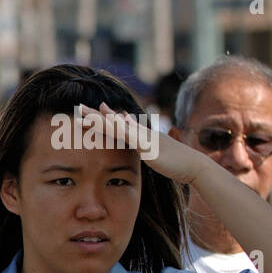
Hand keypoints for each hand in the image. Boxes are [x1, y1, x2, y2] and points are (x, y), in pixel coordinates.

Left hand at [79, 102, 206, 184]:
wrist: (193, 166)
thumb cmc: (175, 161)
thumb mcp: (155, 151)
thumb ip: (143, 142)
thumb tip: (133, 134)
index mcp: (140, 134)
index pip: (118, 123)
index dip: (103, 116)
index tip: (89, 109)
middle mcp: (141, 132)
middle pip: (114, 121)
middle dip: (95, 114)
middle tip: (78, 107)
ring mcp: (144, 138)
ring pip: (118, 126)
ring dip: (101, 120)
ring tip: (84, 116)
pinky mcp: (148, 147)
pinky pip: (131, 137)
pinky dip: (120, 130)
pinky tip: (109, 125)